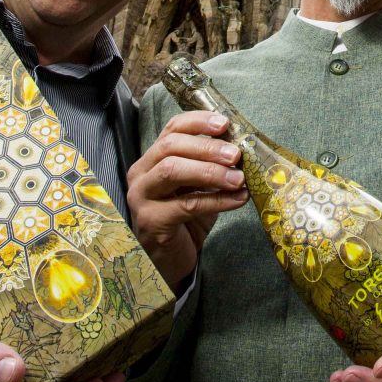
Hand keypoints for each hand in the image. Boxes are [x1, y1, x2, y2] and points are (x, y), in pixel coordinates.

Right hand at [126, 110, 247, 286]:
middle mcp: (141, 174)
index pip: (171, 129)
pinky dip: (217, 200)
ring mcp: (141, 197)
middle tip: (236, 155)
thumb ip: (209, 165)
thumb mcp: (196, 186)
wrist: (170, 259)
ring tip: (239, 178)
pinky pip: (187, 205)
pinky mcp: (151, 221)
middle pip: (170, 146)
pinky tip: (238, 199)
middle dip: (207, 147)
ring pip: (172, 170)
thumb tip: (240, 147)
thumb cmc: (185, 219)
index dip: (198, 122)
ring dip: (210, 171)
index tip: (224, 123)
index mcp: (151, 159)